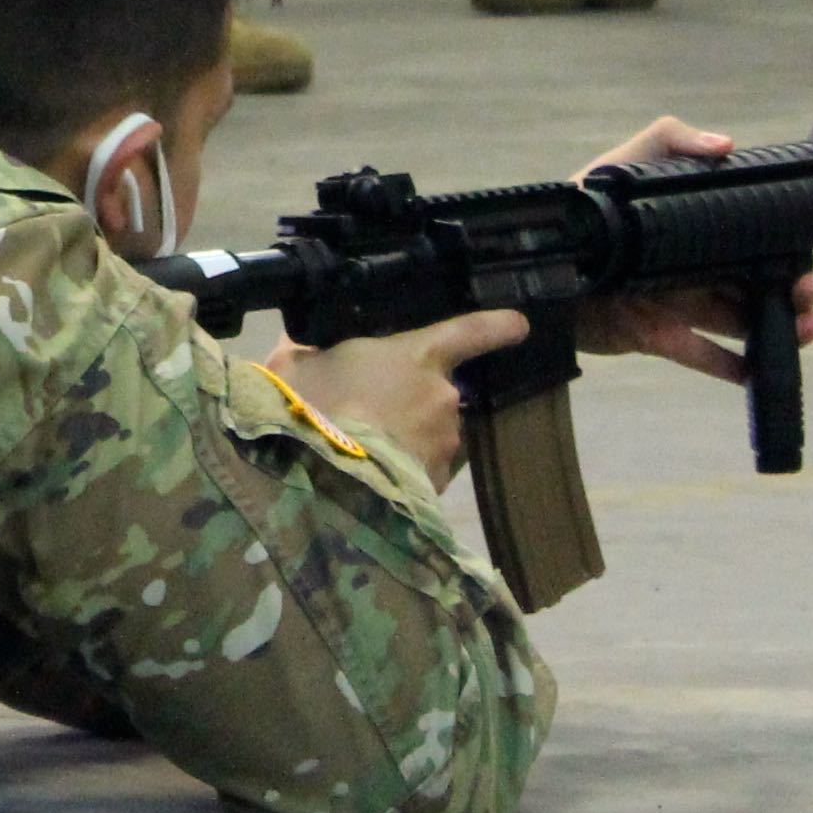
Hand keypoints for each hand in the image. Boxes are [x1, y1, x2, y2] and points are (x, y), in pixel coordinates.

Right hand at [271, 308, 528, 487]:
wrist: (316, 479)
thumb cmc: (307, 406)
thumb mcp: (292, 366)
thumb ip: (305, 353)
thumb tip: (295, 347)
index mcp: (415, 356)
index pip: (469, 332)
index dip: (497, 326)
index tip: (520, 325)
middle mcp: (442, 398)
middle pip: (436, 394)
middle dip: (409, 403)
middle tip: (364, 413)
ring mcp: (443, 445)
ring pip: (430, 436)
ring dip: (406, 440)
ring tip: (361, 452)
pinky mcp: (435, 487)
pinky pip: (422, 472)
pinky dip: (402, 473)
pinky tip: (369, 479)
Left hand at [571, 116, 812, 383]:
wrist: (539, 263)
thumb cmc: (581, 206)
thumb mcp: (622, 161)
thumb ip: (669, 139)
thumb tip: (726, 144)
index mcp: (692, 229)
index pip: (750, 240)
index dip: (784, 249)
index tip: (805, 258)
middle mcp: (692, 266)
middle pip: (755, 283)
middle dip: (791, 292)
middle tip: (807, 299)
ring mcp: (677, 303)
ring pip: (740, 321)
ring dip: (775, 329)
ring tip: (802, 331)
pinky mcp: (657, 336)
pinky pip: (701, 355)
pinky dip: (731, 367)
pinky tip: (758, 374)